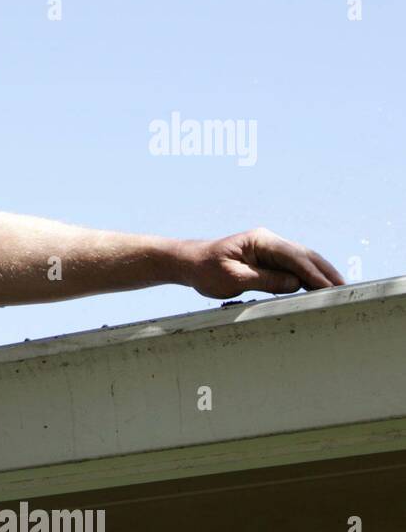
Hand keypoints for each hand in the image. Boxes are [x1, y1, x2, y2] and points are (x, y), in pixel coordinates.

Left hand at [180, 228, 344, 299]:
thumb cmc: (205, 269)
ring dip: (319, 274)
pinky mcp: (267, 260)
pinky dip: (306, 278)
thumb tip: (295, 283)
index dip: (313, 272)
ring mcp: (269, 250)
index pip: (294, 257)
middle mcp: (269, 241)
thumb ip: (264, 280)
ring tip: (337, 290)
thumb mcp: (233, 277)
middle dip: (325, 272)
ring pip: (302, 261)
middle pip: (305, 256)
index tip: (328, 286)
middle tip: (343, 288)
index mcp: (261, 241)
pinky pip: (292, 269)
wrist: (189, 263)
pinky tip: (318, 288)